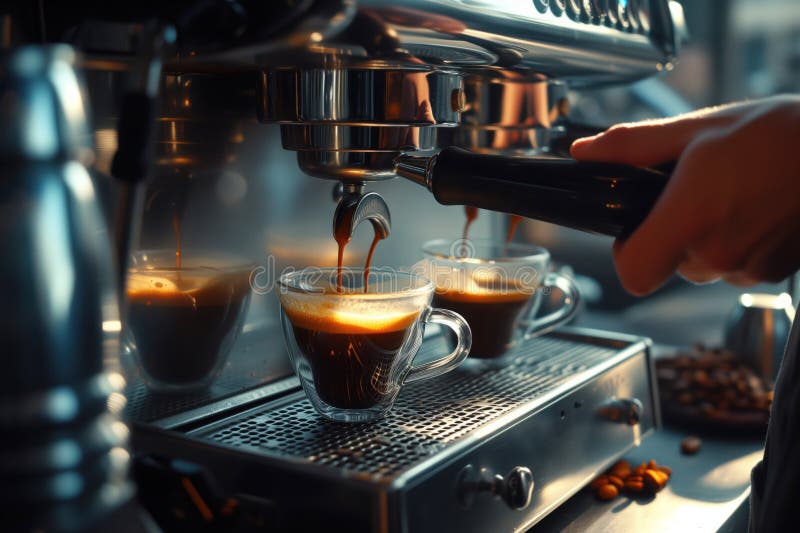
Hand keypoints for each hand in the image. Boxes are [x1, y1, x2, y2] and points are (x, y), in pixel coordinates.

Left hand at [570, 95, 799, 295]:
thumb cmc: (780, 134)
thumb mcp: (698, 129)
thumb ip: (633, 146)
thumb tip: (584, 151)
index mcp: (692, 220)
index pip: (632, 273)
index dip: (626, 251)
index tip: (635, 224)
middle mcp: (720, 256)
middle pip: (667, 264)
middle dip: (671, 232)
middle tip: (696, 190)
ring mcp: (750, 270)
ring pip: (702, 265)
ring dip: (706, 237)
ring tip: (732, 193)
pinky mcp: (775, 274)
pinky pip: (735, 267)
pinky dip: (737, 242)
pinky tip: (755, 207)